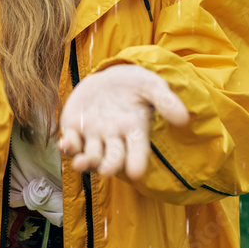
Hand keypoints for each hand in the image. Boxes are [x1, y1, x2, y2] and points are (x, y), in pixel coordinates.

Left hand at [57, 64, 188, 180]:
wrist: (110, 76)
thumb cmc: (135, 84)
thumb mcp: (152, 86)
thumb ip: (166, 101)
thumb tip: (183, 119)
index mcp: (135, 131)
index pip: (138, 151)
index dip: (137, 162)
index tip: (136, 171)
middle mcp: (114, 138)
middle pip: (112, 158)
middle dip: (109, 165)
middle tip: (107, 170)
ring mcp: (94, 135)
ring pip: (90, 155)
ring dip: (85, 161)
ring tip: (81, 163)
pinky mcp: (75, 127)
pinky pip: (71, 141)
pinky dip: (68, 146)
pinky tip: (65, 144)